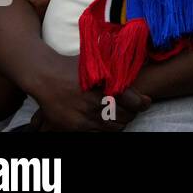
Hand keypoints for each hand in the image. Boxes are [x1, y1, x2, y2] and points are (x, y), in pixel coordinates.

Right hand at [29, 55, 149, 131]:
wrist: (46, 77)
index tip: (145, 102)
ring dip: (120, 122)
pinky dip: (105, 128)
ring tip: (119, 114)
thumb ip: (118, 64)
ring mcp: (86, 117)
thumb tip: (141, 59)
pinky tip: (104, 120)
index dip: (143, 103)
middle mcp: (98, 104)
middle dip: (131, 113)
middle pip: (126, 116)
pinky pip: (98, 133)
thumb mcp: (99, 60)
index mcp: (107, 86)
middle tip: (132, 108)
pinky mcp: (75, 127)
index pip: (135, 102)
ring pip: (114, 127)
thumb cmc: (74, 67)